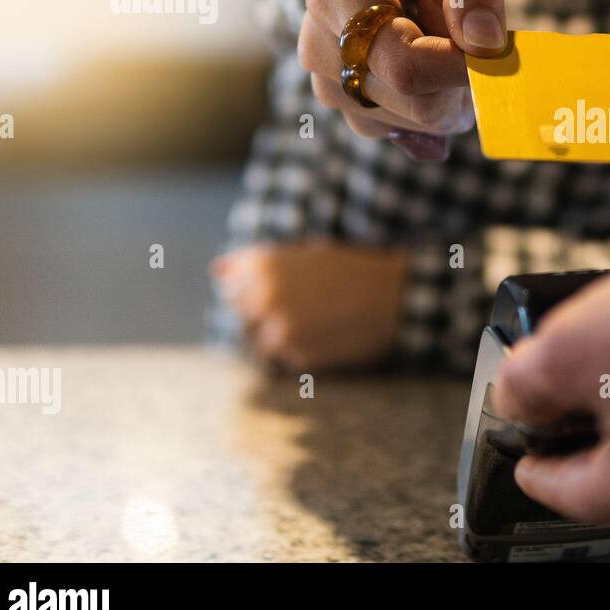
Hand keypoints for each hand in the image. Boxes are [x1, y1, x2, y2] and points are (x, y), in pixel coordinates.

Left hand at [211, 242, 407, 370]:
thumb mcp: (303, 254)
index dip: (251, 289)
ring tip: (319, 320)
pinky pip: (287, 355)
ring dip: (284, 333)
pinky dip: (302, 348)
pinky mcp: (295, 355)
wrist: (394, 297)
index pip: (229, 285)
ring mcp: (278, 329)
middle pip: (242, 314)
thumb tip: (215, 270)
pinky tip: (329, 333)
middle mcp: (263, 296)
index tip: (278, 289)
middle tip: (303, 307)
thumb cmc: (350, 270)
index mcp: (263, 265)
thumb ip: (256, 263)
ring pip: (263, 339)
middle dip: (263, 313)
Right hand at [299, 0, 508, 158]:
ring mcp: (331, 85)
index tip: (495, 44)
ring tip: (436, 34)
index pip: (407, 65)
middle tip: (459, 24)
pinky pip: (412, 131)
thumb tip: (485, 44)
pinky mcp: (351, 109)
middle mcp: (321, 47)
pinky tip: (430, 63)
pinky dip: (437, 103)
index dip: (463, 66)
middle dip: (459, 74)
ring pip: (420, 122)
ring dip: (451, 88)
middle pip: (417, 102)